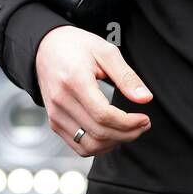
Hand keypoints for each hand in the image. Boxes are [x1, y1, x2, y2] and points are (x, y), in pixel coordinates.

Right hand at [34, 25, 152, 156]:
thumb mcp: (106, 52)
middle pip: (98, 132)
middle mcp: (61, 101)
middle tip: (144, 124)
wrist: (46, 49)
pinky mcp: (54, 122)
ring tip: (130, 130)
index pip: (103, 115)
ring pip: (89, 145)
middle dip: (127, 134)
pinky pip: (79, 146)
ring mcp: (55, 114)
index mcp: (75, 81)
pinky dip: (99, 146)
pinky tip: (112, 134)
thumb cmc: (77, 47)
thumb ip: (126, 76)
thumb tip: (146, 98)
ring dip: (114, 143)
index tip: (144, 119)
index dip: (128, 123)